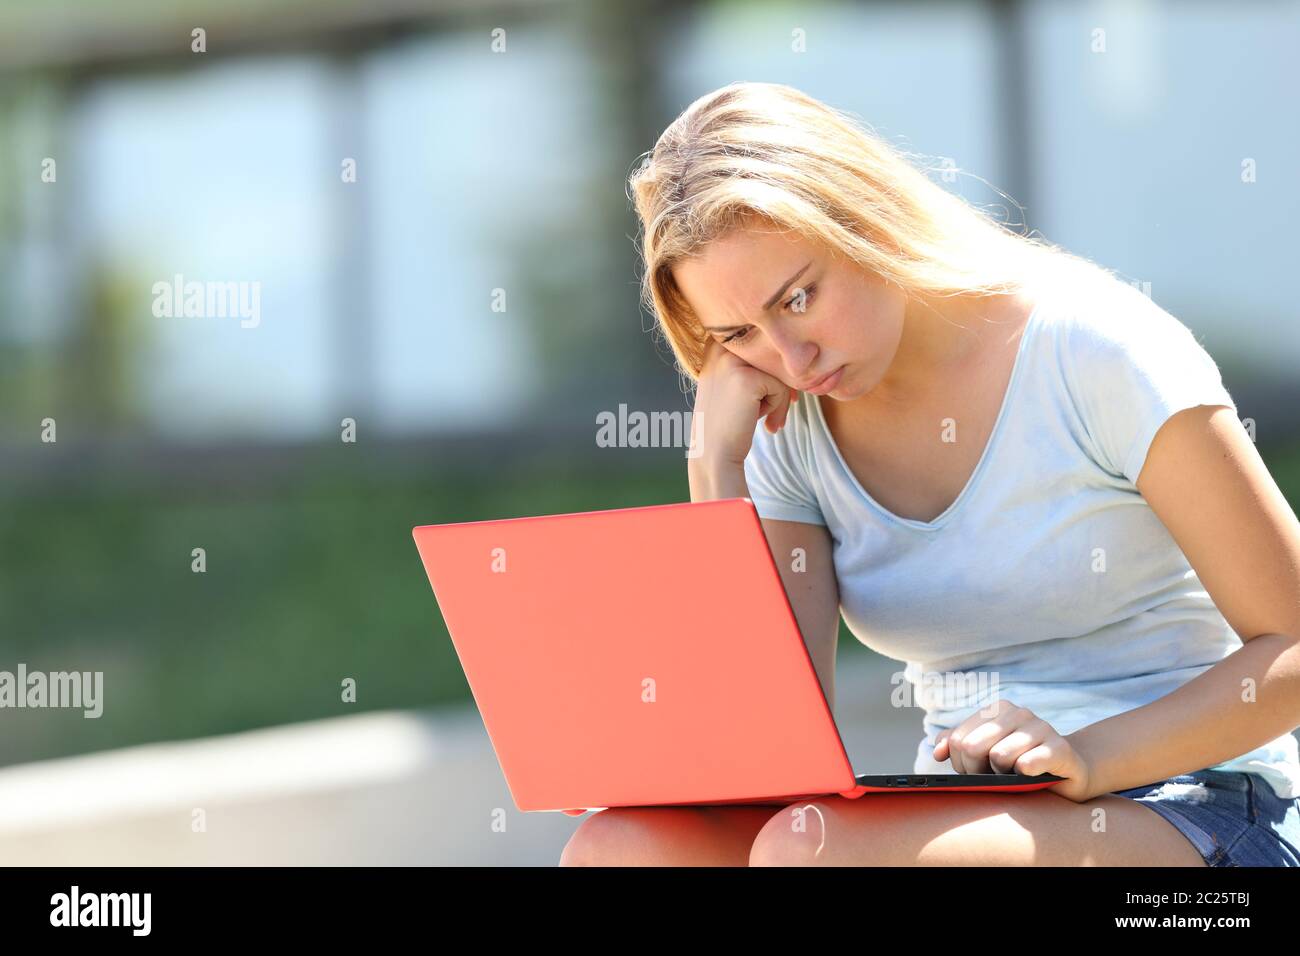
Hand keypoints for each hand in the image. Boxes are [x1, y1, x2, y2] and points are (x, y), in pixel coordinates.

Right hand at [689, 338, 798, 464]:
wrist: (715, 454)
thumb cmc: (729, 421)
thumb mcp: (733, 382)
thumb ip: (753, 363)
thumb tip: (798, 353)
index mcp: (716, 345)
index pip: (762, 345)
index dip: (772, 369)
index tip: (766, 396)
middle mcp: (720, 348)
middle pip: (771, 354)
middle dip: (779, 384)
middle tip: (774, 412)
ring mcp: (731, 361)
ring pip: (778, 369)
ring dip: (780, 398)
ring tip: (768, 419)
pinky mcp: (746, 378)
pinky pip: (781, 385)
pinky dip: (778, 407)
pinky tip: (763, 422)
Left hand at [932, 698, 1095, 802]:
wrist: (1069, 771)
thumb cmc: (1021, 762)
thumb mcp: (986, 751)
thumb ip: (958, 746)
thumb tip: (937, 751)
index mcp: (998, 709)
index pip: (959, 739)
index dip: (961, 764)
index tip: (975, 772)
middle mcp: (1019, 713)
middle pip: (973, 747)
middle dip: (977, 771)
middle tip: (993, 778)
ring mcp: (1041, 728)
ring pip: (998, 757)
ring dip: (1003, 776)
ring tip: (1015, 776)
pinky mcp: (1060, 749)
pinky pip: (1027, 764)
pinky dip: (1024, 775)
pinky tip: (1031, 776)